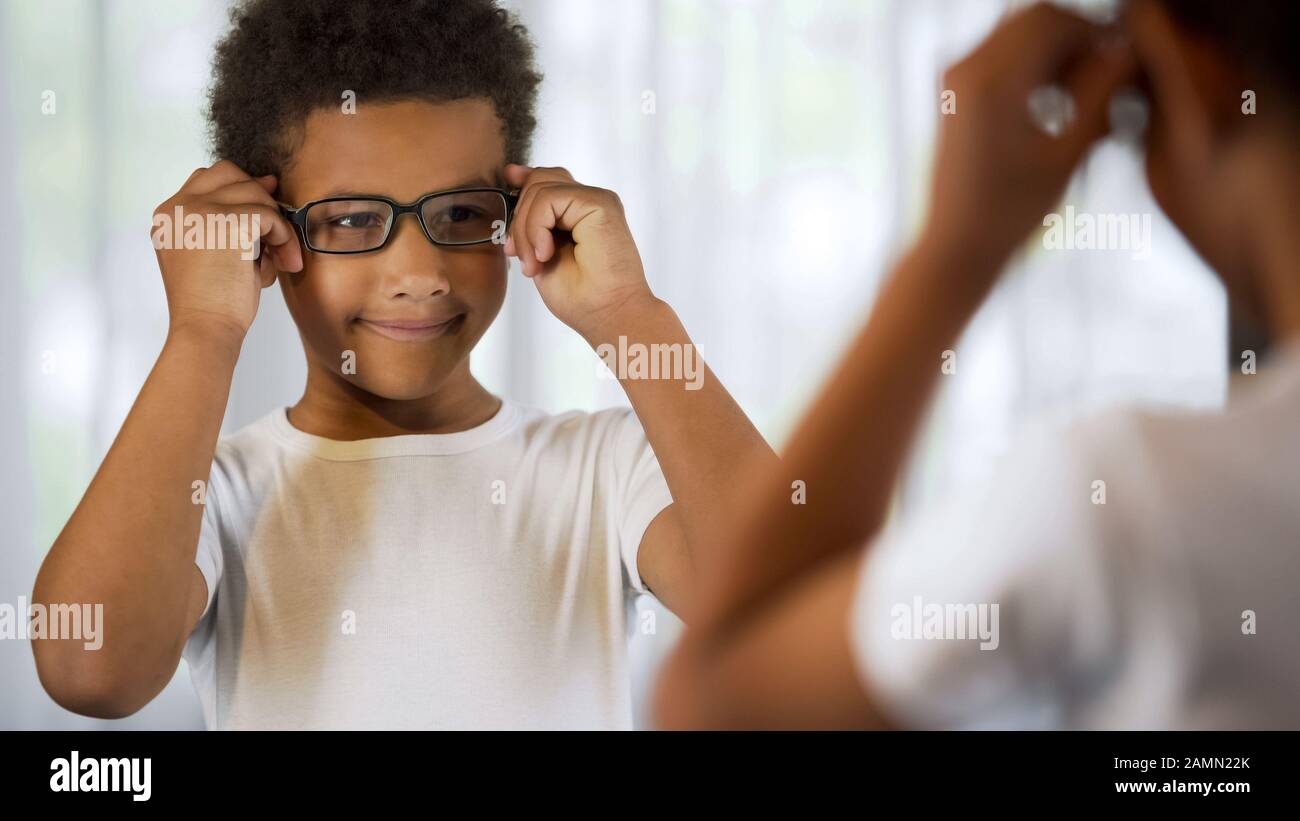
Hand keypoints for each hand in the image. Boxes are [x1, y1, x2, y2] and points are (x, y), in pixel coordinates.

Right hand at [153, 160, 302, 341]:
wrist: (205, 330)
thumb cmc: (213, 302)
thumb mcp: (212, 253)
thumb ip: (228, 218)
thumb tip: (267, 182)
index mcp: (168, 216)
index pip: (208, 180)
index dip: (241, 193)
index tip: (263, 219)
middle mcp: (177, 208)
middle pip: (228, 173)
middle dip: (258, 198)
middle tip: (274, 232)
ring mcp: (199, 211)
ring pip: (254, 192)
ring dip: (275, 225)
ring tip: (279, 259)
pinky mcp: (226, 222)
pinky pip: (269, 215)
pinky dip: (283, 237)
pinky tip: (283, 262)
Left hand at [502, 164, 654, 341]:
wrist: (611, 315)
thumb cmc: (580, 296)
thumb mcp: (540, 252)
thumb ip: (530, 218)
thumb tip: (511, 175)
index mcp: (579, 212)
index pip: (546, 180)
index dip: (522, 185)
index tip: (508, 209)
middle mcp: (590, 201)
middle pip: (538, 181)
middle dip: (519, 221)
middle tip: (522, 260)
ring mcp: (597, 199)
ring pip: (539, 189)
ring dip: (526, 231)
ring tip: (535, 263)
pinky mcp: (600, 202)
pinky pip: (548, 199)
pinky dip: (536, 228)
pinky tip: (545, 254)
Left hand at [922, 2, 1136, 276]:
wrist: (955, 246)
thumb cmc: (1011, 212)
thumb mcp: (1066, 153)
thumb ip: (1100, 93)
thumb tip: (1130, 49)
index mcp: (991, 81)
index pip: (1052, 20)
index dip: (1094, 31)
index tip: (1123, 57)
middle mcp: (965, 69)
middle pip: (1033, 19)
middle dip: (1075, 38)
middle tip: (1107, 74)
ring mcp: (955, 79)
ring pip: (1017, 35)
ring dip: (1056, 51)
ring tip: (1086, 95)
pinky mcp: (954, 93)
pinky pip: (1000, 56)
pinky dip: (1032, 66)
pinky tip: (1058, 103)